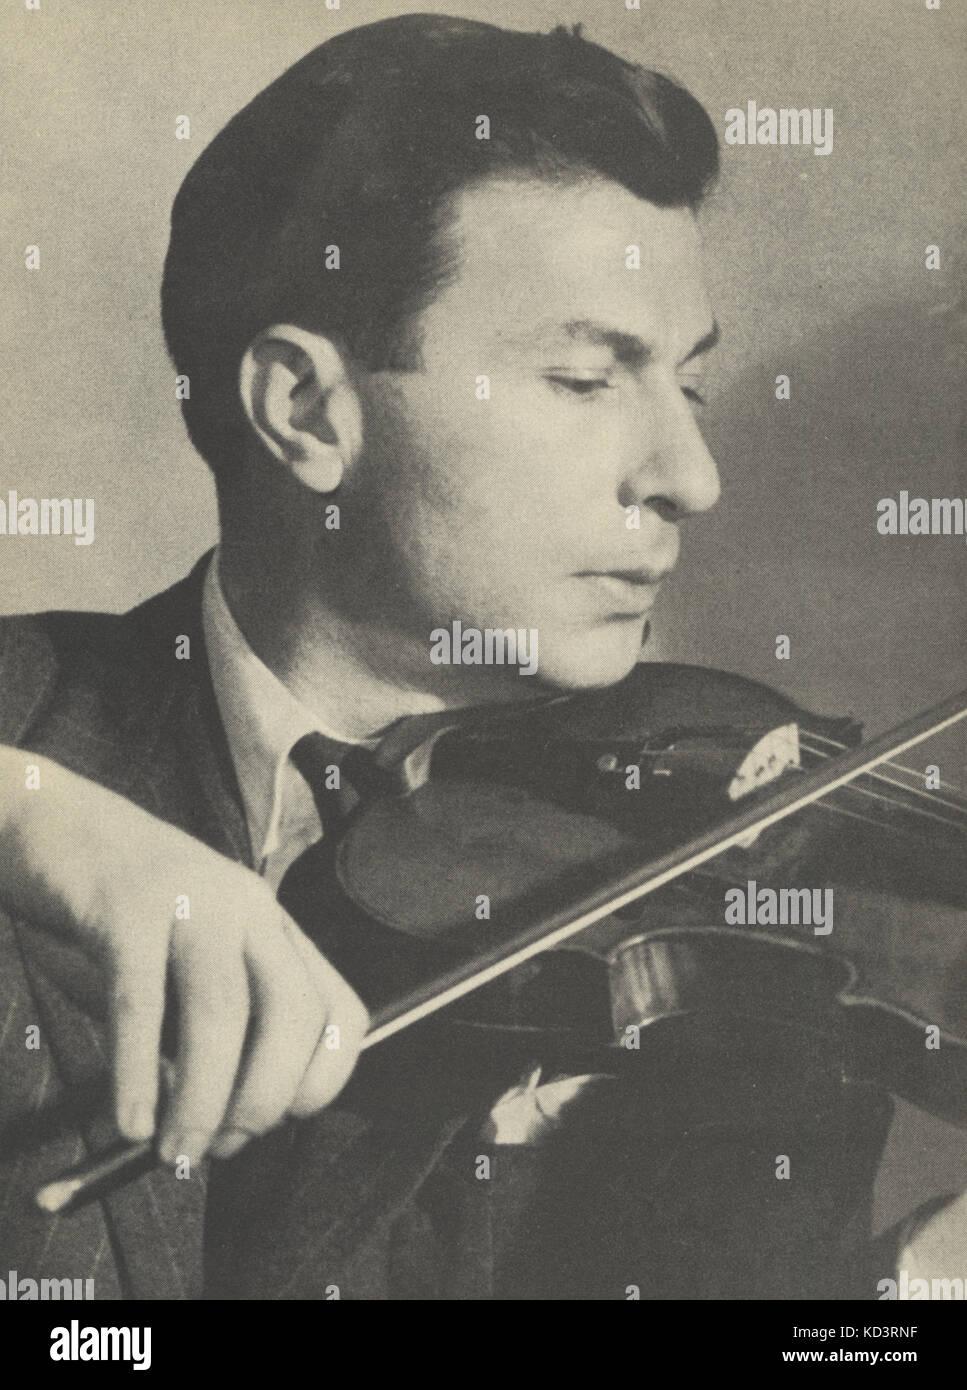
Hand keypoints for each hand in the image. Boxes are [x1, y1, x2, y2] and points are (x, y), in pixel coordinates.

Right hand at [0, 745, 367, 1162]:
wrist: (48, 819)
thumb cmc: (116, 909)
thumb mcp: (180, 964)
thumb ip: (202, 1032)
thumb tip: (213, 1127)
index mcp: (272, 925)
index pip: (341, 1012)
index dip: (321, 1082)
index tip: (275, 1124)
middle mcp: (248, 907)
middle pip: (295, 1012)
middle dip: (265, 1097)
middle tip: (221, 1146)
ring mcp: (190, 900)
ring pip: (222, 1012)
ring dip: (203, 1099)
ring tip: (175, 1151)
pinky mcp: (125, 906)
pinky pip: (140, 1000)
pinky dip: (137, 1072)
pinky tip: (131, 1121)